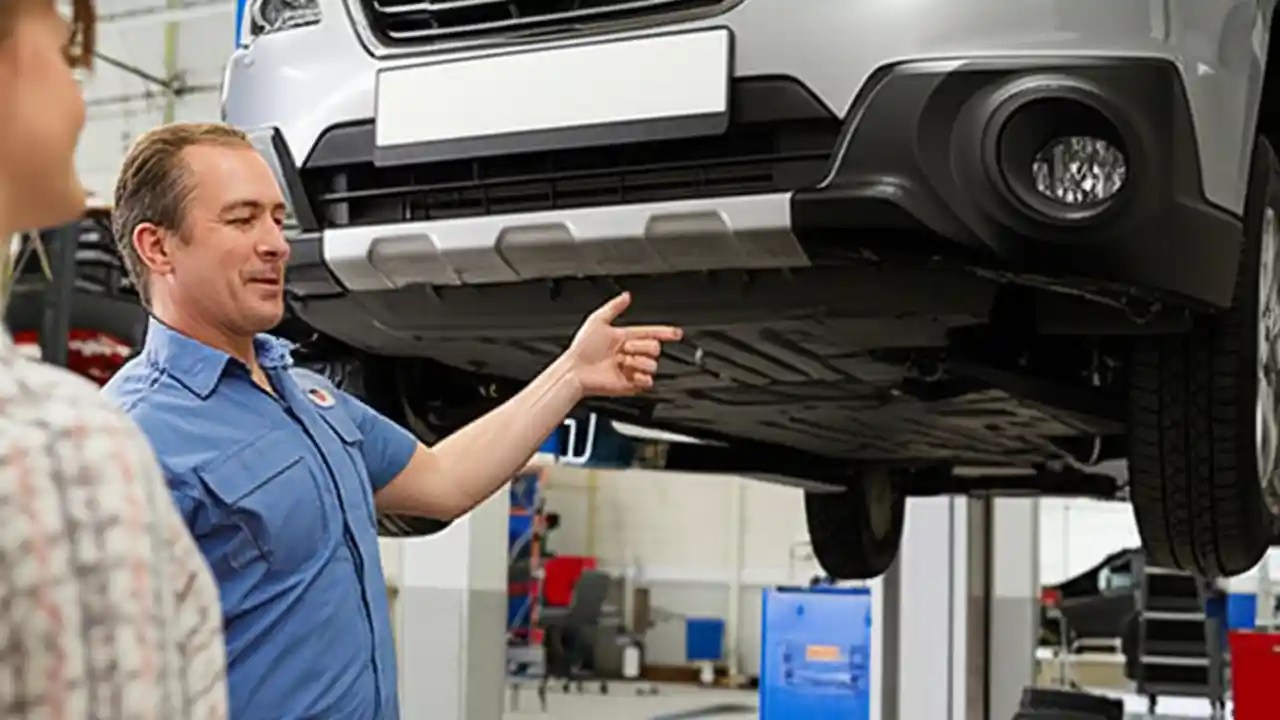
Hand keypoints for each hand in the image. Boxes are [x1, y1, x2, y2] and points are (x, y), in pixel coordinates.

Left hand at [566, 292, 682, 396]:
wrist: (575, 372)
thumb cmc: (581, 349)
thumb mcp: (597, 321)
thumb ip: (614, 307)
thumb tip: (627, 296)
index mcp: (626, 338)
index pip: (652, 333)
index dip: (665, 332)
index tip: (677, 333)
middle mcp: (631, 353)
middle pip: (654, 347)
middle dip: (640, 346)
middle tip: (624, 349)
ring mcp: (632, 369)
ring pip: (653, 364)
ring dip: (638, 361)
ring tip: (622, 363)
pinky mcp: (632, 385)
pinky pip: (649, 381)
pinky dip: (641, 377)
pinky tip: (629, 373)